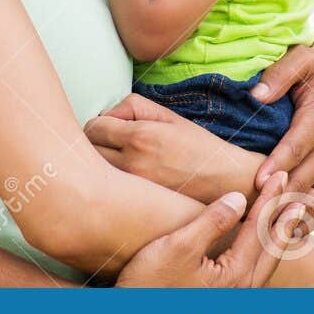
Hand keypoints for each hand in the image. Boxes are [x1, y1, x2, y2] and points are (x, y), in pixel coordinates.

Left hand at [85, 93, 262, 204]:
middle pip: (87, 151)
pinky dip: (109, 186)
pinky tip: (120, 185)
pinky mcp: (138, 206)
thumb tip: (108, 114)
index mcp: (139, 136)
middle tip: (106, 146)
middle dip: (92, 144)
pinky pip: (109, 193)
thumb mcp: (169, 116)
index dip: (97, 125)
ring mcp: (133, 189)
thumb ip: (134, 106)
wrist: (227, 182)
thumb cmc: (198, 146)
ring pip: (94, 174)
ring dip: (97, 166)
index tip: (106, 129)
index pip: (93, 127)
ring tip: (112, 165)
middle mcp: (132, 163)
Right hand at [113, 172, 307, 287]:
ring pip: (267, 262)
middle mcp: (242, 289)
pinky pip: (256, 270)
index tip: (281, 176)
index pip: (260, 228)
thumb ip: (213, 221)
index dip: (271, 199)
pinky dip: (266, 251)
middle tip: (298, 194)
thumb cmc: (150, 284)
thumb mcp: (179, 246)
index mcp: (235, 274)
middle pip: (273, 248)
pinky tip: (261, 246)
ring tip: (289, 217)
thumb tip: (240, 198)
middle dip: (285, 218)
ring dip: (279, 236)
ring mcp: (234, 298)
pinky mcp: (224, 300)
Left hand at [252, 20, 313, 217]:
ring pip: (312, 201)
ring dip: (289, 218)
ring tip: (261, 235)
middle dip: (275, 202)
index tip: (256, 186)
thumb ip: (280, 74)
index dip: (275, 170)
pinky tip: (284, 235)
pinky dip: (308, 221)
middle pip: (299, 183)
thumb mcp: (302, 58)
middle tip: (247, 220)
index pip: (293, 152)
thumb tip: (255, 95)